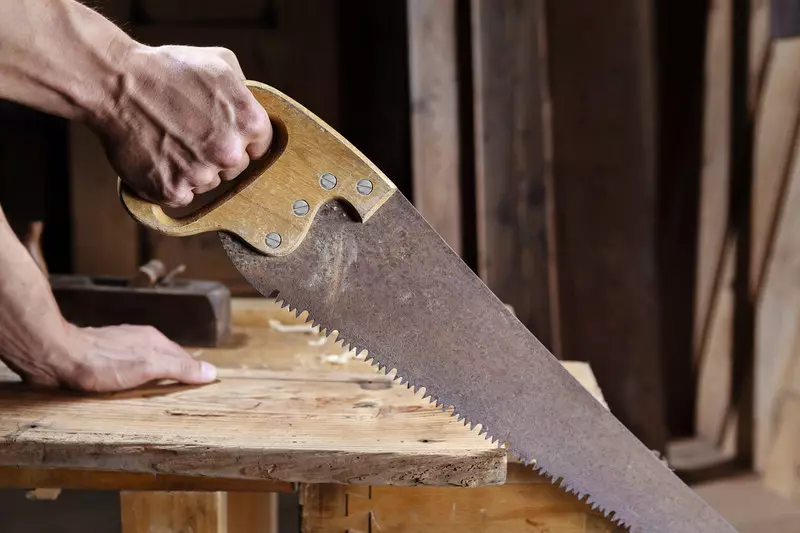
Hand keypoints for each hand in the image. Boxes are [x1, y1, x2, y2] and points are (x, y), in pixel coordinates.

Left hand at [3, 324, 216, 392]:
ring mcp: (118, 348)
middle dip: (174, 375)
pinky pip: (125, 370)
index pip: (183, 357)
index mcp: (154, 340)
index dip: (192, 372)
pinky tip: (127, 391)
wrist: (56, 357)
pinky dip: (132, 381)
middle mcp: (138, 340)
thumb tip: (211, 371)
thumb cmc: (102, 362)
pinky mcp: (99, 359)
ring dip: (152, 378)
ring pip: (144, 364)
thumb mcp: (148, 366)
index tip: (202, 388)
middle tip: (184, 395)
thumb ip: (179, 368)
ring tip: (158, 396)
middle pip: (164, 359)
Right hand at [89, 43, 272, 206]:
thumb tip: (251, 105)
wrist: (114, 83)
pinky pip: (182, 196)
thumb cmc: (166, 69)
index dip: (242, 140)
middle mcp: (229, 152)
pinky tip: (158, 157)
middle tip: (190, 133)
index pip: (260, 146)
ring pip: (208, 182)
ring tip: (169, 141)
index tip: (224, 134)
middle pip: (235, 168)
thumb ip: (243, 90)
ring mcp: (201, 174)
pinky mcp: (173, 190)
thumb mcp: (219, 62)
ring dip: (192, 169)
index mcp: (249, 122)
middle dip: (217, 155)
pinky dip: (170, 182)